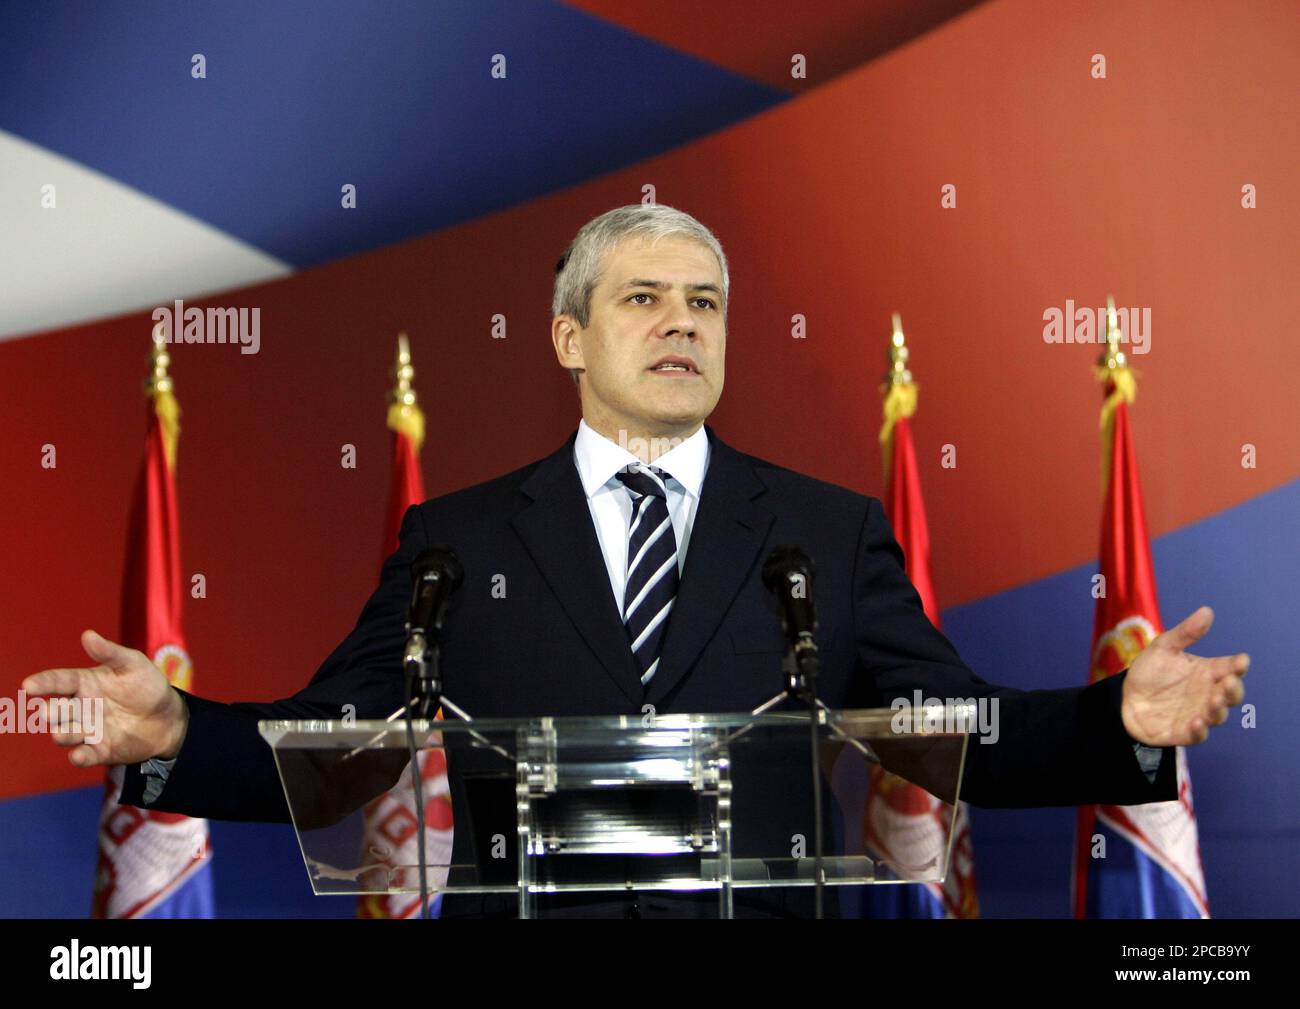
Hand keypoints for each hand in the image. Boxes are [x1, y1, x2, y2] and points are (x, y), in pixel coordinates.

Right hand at [21, 630, 189, 767]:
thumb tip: (87, 635)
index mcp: (84, 683)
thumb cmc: (146, 685)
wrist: (168, 717)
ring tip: (60, 733)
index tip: (29, 685)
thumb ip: (110, 652)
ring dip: (61, 735)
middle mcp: (80, 707)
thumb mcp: (132, 664)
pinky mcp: (100, 750)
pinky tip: (78, 756)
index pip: (58, 681)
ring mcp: (88, 730)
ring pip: (66, 734)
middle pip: (58, 710)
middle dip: (51, 712)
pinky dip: (79, 757)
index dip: (43, 683)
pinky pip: (85, 755)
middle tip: (49, 713)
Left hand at [1122, 606, 1247, 746]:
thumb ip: (1185, 633)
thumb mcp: (1163, 648)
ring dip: (1219, 709)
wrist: (1124, 699)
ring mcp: (1199, 713)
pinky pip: (1198, 735)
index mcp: (1207, 672)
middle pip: (1231, 694)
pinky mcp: (1185, 732)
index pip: (1230, 668)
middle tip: (1228, 681)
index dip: (1238, 665)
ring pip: (1218, 715)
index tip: (1241, 660)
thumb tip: (1207, 611)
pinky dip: (1200, 730)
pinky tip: (1197, 721)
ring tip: (1214, 701)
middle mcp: (1208, 693)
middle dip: (1233, 689)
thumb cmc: (1149, 672)